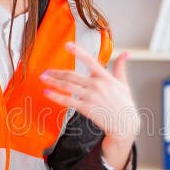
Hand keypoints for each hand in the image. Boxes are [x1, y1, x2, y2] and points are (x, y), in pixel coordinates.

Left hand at [41, 44, 138, 169]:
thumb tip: (126, 54)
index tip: (67, 45)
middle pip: (72, 76)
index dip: (78, 52)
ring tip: (43, 79)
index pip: (90, 61)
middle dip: (57, 73)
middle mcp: (96, 85)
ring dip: (53, 82)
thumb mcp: (124, 84)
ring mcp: (90, 97)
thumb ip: (120, 67)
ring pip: (67, 86)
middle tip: (46, 71)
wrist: (125, 124)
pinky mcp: (86, 108)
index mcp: (105, 77)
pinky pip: (68, 101)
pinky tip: (47, 92)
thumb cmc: (124, 104)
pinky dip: (56, 96)